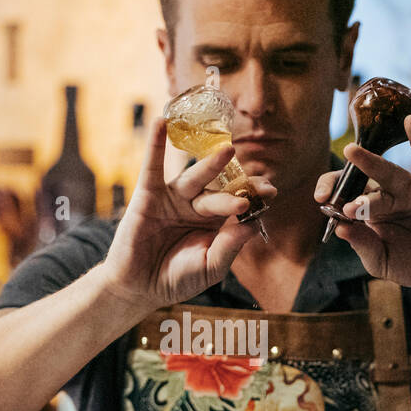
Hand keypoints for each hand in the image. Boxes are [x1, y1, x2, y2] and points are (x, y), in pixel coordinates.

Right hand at [102, 117, 276, 310]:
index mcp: (213, 222)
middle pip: (221, 190)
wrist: (139, 287)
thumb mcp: (209, 267)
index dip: (253, 196)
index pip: (237, 202)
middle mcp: (195, 205)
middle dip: (240, 185)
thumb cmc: (175, 278)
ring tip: (228, 152)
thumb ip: (229, 247)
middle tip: (262, 182)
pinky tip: (161, 123)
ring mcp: (173, 197)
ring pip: (195, 179)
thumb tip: (252, 225)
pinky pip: (153, 166)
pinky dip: (155, 144)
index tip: (271, 191)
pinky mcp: (149, 194)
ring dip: (211, 164)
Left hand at [313, 116, 410, 289]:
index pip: (345, 196)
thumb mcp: (382, 261)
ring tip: (351, 151)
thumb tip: (340, 228)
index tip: (321, 202)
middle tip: (327, 192)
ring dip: (369, 162)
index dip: (331, 196)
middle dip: (343, 184)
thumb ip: (363, 245)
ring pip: (387, 173)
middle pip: (361, 182)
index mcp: (371, 213)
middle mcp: (388, 197)